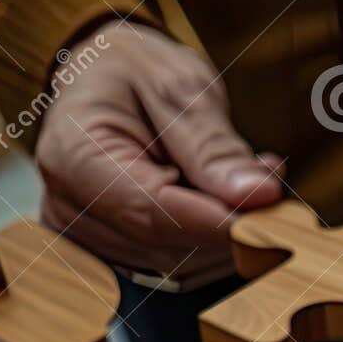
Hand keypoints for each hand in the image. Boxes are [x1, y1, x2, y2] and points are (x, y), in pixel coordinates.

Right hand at [36, 21, 282, 284]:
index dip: (222, 223)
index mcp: (73, 158)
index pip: (155, 215)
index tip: (273, 210)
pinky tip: (224, 203)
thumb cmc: (133, 72)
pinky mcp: (108, 254)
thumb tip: (259, 196)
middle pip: (171, 249)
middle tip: (270, 179)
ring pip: (181, 269)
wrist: (97, 78)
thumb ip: (214, 146)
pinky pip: (176, 269)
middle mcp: (69, 209)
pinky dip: (213, 242)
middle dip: (232, 226)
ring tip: (245, 180)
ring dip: (227, 236)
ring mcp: (84, 239)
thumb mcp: (178, 86)